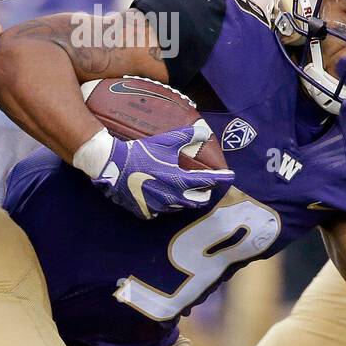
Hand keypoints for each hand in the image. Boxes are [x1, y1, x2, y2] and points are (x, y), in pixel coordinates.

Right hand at [89, 123, 234, 219]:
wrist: (114, 166)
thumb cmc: (141, 152)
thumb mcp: (165, 141)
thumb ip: (186, 136)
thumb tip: (204, 132)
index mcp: (180, 180)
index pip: (209, 181)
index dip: (222, 178)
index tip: (231, 176)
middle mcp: (173, 197)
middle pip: (198, 200)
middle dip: (204, 192)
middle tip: (204, 185)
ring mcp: (159, 207)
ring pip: (180, 207)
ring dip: (184, 198)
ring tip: (182, 189)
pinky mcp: (146, 212)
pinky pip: (161, 211)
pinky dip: (164, 204)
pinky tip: (160, 194)